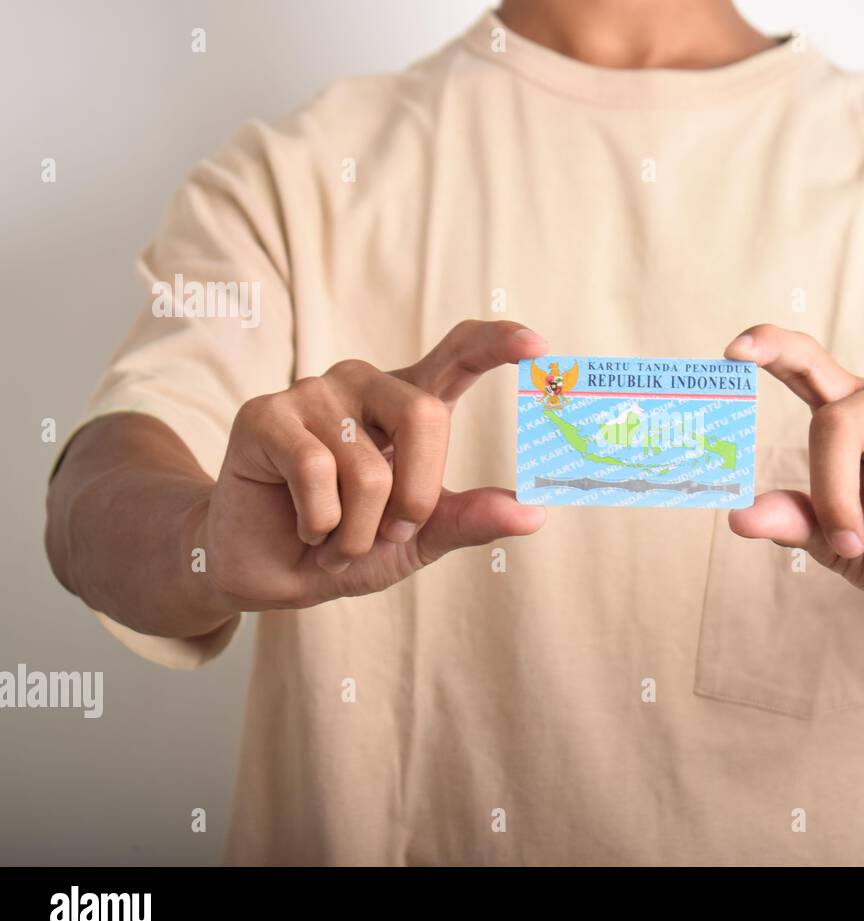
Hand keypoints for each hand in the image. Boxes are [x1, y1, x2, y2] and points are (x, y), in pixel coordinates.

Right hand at [200, 320, 548, 612]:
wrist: (268, 573)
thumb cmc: (346, 545)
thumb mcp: (418, 540)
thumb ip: (469, 519)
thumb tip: (534, 514)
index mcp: (408, 404)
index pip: (457, 355)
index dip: (496, 344)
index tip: (538, 346)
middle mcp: (364, 385)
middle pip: (425, 416)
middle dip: (416, 497)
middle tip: (390, 534)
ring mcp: (312, 392)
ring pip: (369, 466)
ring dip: (358, 529)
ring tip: (333, 536)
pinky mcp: (265, 413)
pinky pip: (315, 471)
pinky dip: (319, 523)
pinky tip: (303, 525)